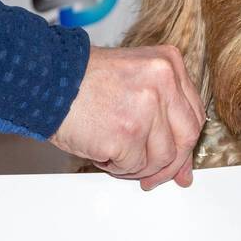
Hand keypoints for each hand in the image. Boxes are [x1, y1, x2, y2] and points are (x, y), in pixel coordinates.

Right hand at [50, 45, 204, 188]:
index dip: (185, 144)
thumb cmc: (82, 82)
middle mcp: (162, 81)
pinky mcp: (127, 133)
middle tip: (154, 176)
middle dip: (171, 164)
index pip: (193, 115)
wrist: (47, 82)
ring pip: (161, 157)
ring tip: (116, 155)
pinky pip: (134, 166)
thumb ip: (163, 116)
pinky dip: (118, 168)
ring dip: (139, 167)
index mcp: (168, 64)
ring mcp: (146, 107)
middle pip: (186, 138)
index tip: (179, 161)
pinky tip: (104, 153)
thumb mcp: (133, 83)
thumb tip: (182, 165)